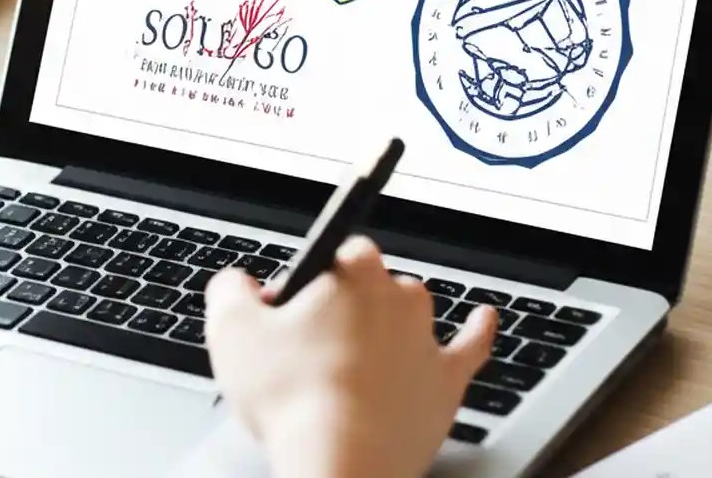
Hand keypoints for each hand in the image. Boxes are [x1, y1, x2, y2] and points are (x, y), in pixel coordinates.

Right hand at [205, 236, 497, 477]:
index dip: (304, 283)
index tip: (285, 311)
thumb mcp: (231, 331)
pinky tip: (483, 318)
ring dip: (387, 326)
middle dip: (341, 307)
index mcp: (351, 272)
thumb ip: (229, 289)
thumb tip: (235, 283)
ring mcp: (425, 338)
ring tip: (354, 360)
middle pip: (368, 283)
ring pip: (409, 313)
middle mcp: (397, 295)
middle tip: (308, 347)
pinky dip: (477, 330)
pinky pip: (470, 345)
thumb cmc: (292, 398)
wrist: (343, 461)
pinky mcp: (445, 380)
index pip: (330, 254)